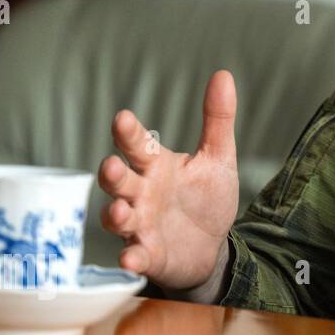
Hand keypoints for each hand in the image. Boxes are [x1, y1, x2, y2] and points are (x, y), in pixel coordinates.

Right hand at [97, 70, 239, 291]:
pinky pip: (135, 256)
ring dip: (115, 215)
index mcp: (157, 166)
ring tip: (122, 210)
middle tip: (111, 165)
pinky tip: (131, 259)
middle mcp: (141, 193)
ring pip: (118, 218)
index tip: (123, 118)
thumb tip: (224, 74)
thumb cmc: (206, 199)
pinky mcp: (148, 254)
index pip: (138, 145)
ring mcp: (140, 225)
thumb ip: (217, 120)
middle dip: (113, 174)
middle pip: (119, 181)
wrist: (211, 247)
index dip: (129, 133)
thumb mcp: (218, 158)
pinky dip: (132, 258)